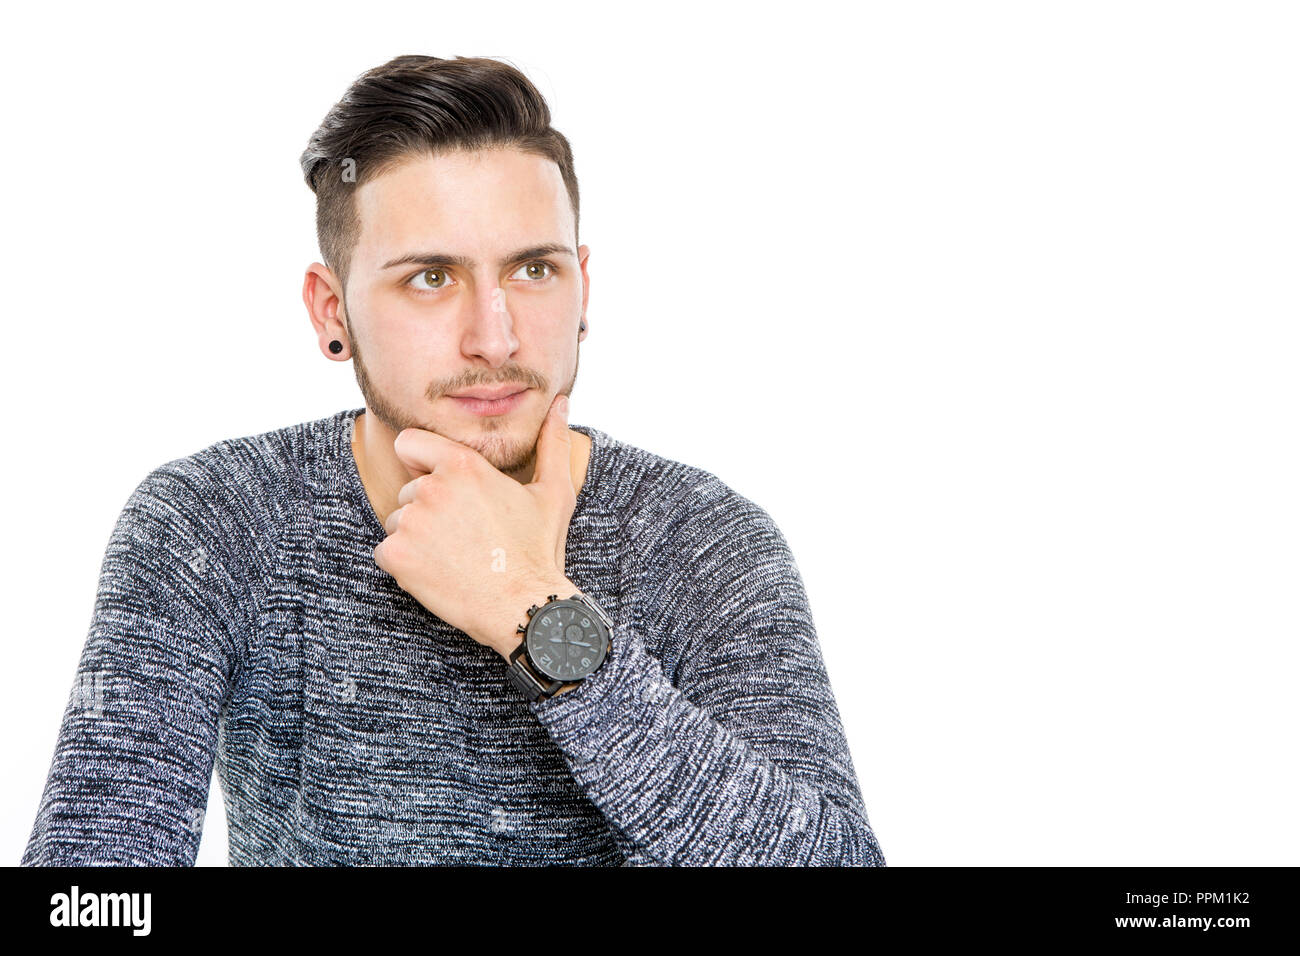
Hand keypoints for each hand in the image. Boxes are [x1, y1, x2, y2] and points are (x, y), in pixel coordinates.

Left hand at [373, 393, 576, 653]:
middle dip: (429, 510)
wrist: (523, 606)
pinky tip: (440, 574)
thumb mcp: (553, 492)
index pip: (410, 442)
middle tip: (466, 536)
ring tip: (456, 556)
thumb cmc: (539, 550)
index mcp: (464, 464)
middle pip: (409, 490)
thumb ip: (553, 443)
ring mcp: (410, 522)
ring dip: (418, 538)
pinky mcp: (396, 555)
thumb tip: (562, 404)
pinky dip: (406, 565)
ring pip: (398, 521)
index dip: (423, 462)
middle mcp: (432, 487)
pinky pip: (386, 552)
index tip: (444, 487)